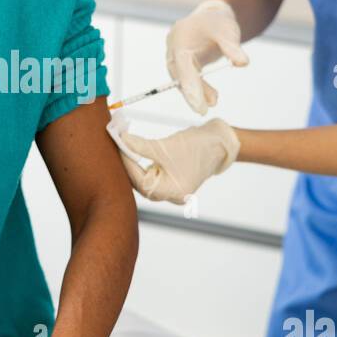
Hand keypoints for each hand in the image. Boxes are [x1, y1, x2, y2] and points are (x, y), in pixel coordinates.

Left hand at [116, 118, 240, 203]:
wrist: (219, 142)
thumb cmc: (196, 147)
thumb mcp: (165, 146)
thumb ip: (140, 146)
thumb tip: (121, 140)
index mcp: (170, 193)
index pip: (139, 181)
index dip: (126, 162)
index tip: (117, 145)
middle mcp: (170, 196)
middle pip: (140, 182)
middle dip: (128, 162)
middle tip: (117, 144)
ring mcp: (171, 189)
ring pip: (144, 177)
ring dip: (135, 161)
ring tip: (124, 145)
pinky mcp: (171, 179)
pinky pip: (152, 173)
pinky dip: (143, 162)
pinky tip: (135, 149)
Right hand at [166, 0, 250, 114]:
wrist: (211, 18)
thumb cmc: (218, 22)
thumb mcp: (228, 30)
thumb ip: (233, 47)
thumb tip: (243, 63)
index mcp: (180, 38)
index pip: (182, 64)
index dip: (189, 84)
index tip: (197, 101)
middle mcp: (173, 49)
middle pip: (179, 76)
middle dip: (190, 94)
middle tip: (202, 110)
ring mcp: (175, 58)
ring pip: (182, 81)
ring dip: (196, 94)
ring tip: (213, 103)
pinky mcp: (182, 66)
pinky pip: (188, 81)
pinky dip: (199, 90)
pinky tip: (212, 98)